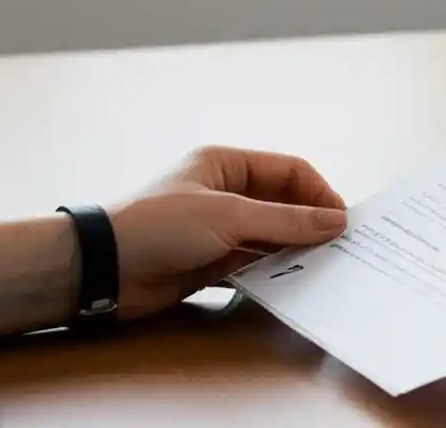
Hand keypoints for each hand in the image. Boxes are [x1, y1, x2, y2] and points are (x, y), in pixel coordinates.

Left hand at [109, 146, 347, 319]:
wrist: (103, 269)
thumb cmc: (159, 226)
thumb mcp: (229, 216)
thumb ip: (286, 220)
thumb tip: (336, 221)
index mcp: (226, 164)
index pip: (288, 170)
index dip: (319, 192)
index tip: (342, 221)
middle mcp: (225, 191)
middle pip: (283, 202)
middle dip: (310, 222)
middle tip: (339, 247)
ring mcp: (218, 227)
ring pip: (271, 234)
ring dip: (294, 248)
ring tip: (323, 266)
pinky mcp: (211, 260)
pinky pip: (254, 261)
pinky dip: (274, 269)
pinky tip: (294, 281)